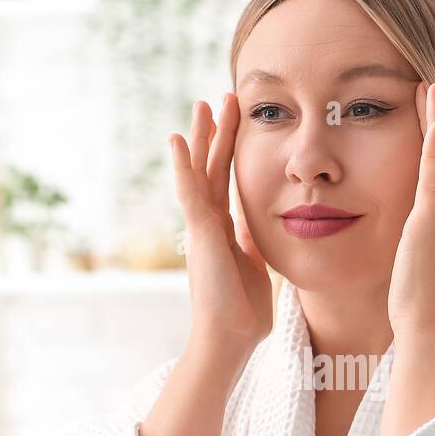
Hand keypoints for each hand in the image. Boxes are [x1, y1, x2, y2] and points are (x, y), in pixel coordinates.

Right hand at [168, 92, 272, 354]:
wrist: (231, 338)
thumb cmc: (243, 311)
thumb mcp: (254, 265)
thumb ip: (251, 242)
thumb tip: (256, 227)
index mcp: (224, 229)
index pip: (226, 179)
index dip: (231, 150)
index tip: (238, 119)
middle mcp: (209, 223)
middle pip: (212, 167)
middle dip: (217, 132)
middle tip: (221, 97)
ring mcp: (202, 227)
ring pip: (199, 172)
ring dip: (200, 138)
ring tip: (201, 104)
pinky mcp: (200, 234)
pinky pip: (189, 193)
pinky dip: (183, 166)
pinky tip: (178, 140)